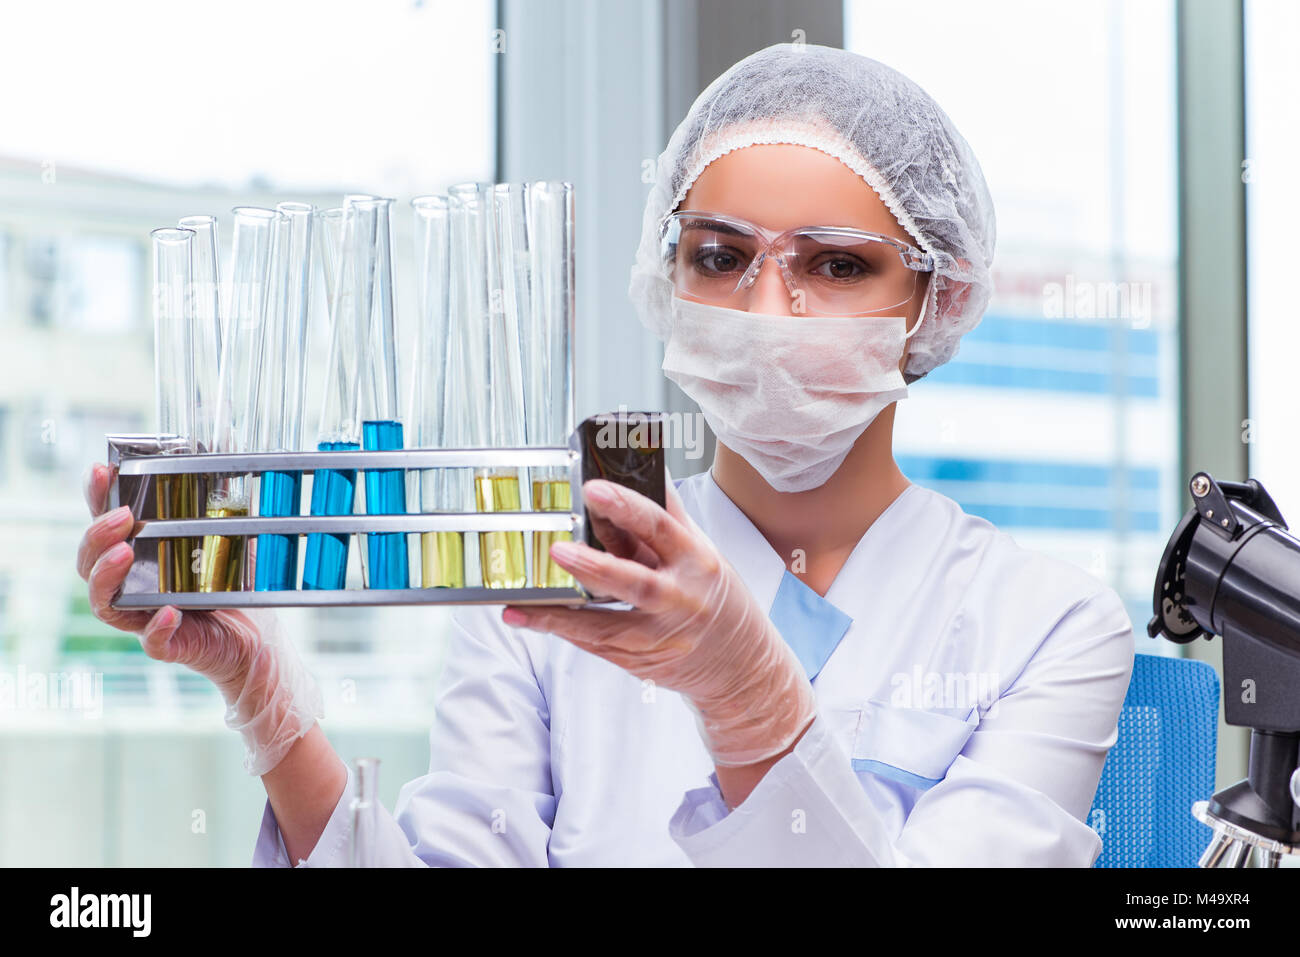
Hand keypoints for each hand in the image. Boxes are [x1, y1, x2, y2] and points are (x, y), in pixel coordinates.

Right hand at [77, 462, 322, 773]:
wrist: (256, 636)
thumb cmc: (231, 583)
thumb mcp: (227, 536)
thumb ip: (217, 497)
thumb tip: (223, 439)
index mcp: (138, 556)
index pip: (104, 524)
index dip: (96, 497)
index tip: (101, 470)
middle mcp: (130, 587)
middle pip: (90, 563)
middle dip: (97, 536)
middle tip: (122, 516)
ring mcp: (144, 617)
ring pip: (105, 603)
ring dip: (107, 577)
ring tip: (125, 552)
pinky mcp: (169, 645)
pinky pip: (152, 641)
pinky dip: (156, 628)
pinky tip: (169, 612)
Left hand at [502, 478, 814, 766]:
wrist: (741, 666)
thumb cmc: (717, 599)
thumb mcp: (702, 551)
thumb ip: (669, 516)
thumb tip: (644, 466)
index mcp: (696, 560)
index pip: (659, 527)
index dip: (626, 506)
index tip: (593, 488)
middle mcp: (681, 598)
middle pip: (636, 583)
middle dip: (595, 567)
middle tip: (558, 549)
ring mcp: (661, 636)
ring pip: (607, 626)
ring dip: (563, 614)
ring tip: (523, 604)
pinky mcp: (642, 661)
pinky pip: (596, 644)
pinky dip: (560, 630)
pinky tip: (527, 617)